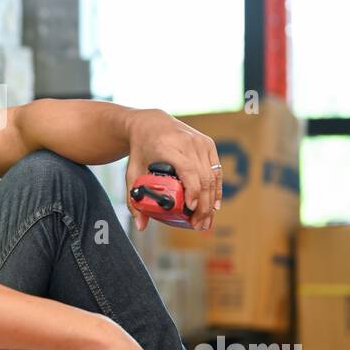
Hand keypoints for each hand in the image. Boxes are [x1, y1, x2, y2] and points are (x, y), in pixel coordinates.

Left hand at [125, 108, 221, 232]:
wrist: (150, 123)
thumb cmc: (141, 149)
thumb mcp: (132, 172)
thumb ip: (133, 198)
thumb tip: (141, 225)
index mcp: (167, 146)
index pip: (187, 170)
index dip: (193, 191)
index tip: (191, 209)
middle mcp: (187, 142)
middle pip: (202, 177)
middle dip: (203, 205)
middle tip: (197, 225)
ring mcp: (200, 142)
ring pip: (212, 176)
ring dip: (211, 201)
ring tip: (205, 221)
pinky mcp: (208, 143)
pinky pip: (216, 170)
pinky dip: (216, 189)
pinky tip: (214, 206)